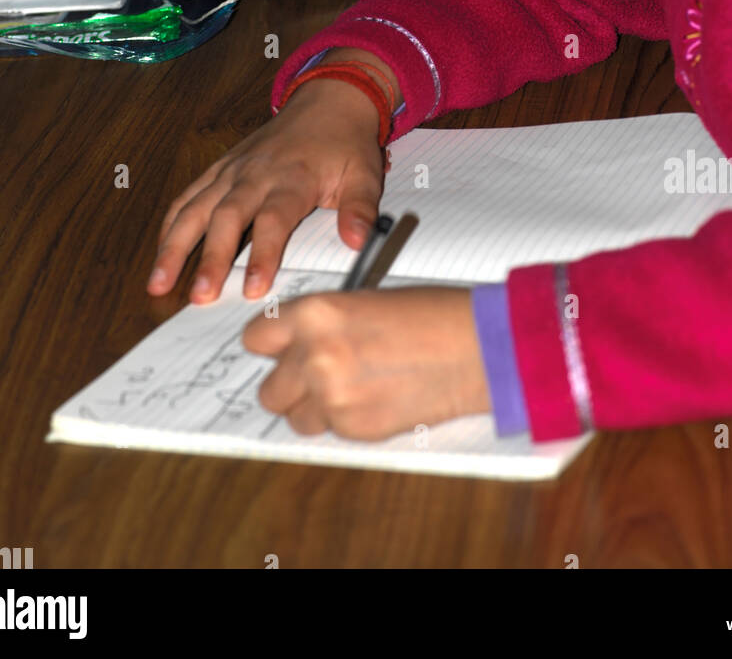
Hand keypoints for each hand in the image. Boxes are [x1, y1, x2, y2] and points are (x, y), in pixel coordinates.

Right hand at [148, 77, 386, 303]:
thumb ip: (360, 209)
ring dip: (174, 245)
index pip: (273, 221)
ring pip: (196, 207)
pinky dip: (171, 223)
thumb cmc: (345, 144)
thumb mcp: (364, 174)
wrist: (327, 101)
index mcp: (292, 179)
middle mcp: (255, 174)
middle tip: (199, 297)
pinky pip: (188, 195)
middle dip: (210, 258)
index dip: (262, 255)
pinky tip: (160, 251)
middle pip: (226, 217)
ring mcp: (233, 170)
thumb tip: (359, 242)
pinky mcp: (220, 168)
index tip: (253, 289)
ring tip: (157, 282)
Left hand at [245, 286, 490, 438]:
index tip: (280, 348)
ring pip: (295, 417)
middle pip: (268, 389)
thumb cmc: (429, 314)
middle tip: (318, 371)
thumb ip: (322, 322)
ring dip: (314, 406)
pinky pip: (330, 431)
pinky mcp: (355, 429)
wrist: (476, 346)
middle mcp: (314, 357)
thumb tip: (296, 344)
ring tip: (349, 386)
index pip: (255, 338)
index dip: (270, 344)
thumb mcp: (363, 300)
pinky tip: (375, 397)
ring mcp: (333, 398)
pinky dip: (345, 419)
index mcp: (315, 314)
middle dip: (290, 382)